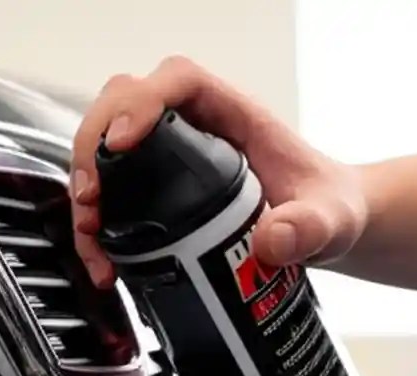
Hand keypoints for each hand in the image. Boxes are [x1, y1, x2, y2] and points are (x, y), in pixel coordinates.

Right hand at [70, 56, 368, 286]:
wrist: (323, 229)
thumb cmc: (327, 209)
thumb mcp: (330, 221)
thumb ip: (311, 227)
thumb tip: (273, 238)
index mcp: (234, 114)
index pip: (179, 80)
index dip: (142, 101)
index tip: (123, 142)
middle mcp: (195, 125)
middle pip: (123, 103)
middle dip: (94, 145)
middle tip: (92, 197)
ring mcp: (171, 155)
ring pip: (105, 142)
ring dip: (85, 183)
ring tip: (91, 232)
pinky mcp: (157, 188)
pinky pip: (111, 185)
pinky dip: (96, 218)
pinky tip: (102, 255)